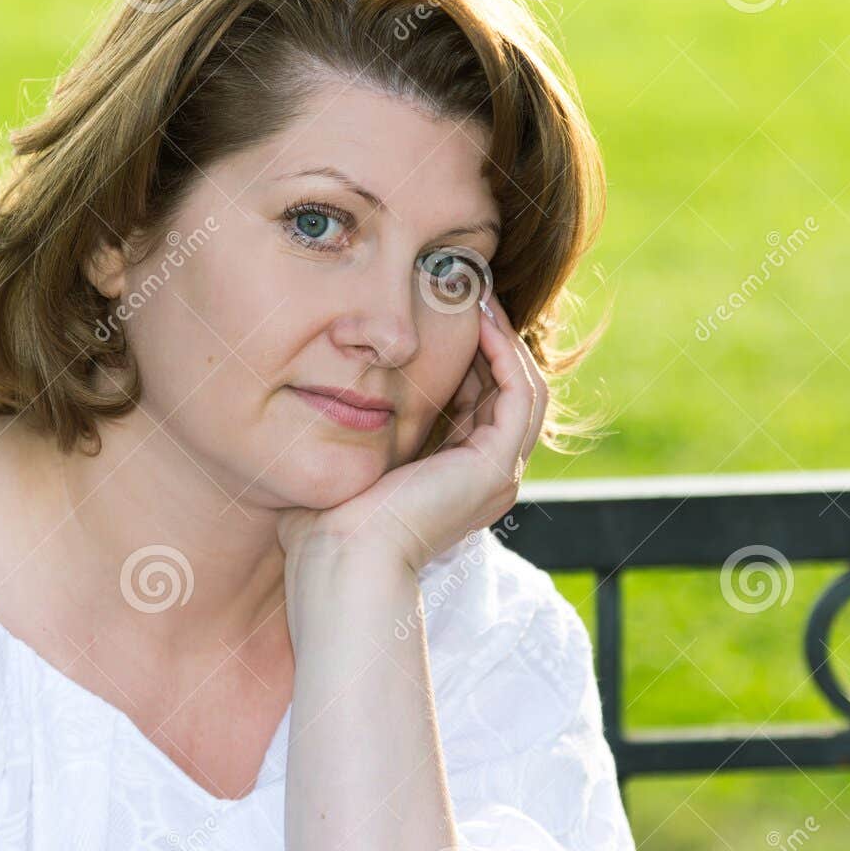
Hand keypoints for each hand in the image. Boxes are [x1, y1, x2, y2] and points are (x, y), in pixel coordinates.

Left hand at [275, 290, 547, 571]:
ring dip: (505, 339)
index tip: (443, 310)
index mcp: (456, 480)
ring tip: (479, 296)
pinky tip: (480, 321)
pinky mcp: (495, 466)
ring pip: (523, 389)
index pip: (478, 403)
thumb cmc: (326, 525)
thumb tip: (329, 390)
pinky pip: (520, 394)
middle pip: (506, 392)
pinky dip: (506, 354)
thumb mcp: (348, 460)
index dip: (467, 355)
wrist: (339, 561)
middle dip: (491, 338)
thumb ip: (355, 429)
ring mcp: (497, 474)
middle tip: (469, 289)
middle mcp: (486, 478)